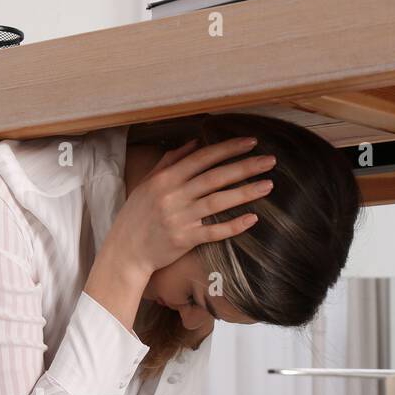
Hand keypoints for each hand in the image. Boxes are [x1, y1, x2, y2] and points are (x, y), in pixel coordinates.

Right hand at [102, 136, 274, 274]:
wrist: (125, 252)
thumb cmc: (136, 216)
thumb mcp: (147, 184)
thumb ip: (169, 162)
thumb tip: (193, 143)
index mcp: (165, 179)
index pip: (202, 158)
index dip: (228, 149)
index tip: (251, 142)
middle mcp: (174, 196)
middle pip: (215, 177)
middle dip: (244, 166)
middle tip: (270, 160)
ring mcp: (180, 218)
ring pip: (218, 202)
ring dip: (245, 192)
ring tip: (268, 184)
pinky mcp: (185, 240)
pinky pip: (214, 231)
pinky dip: (233, 225)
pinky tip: (252, 219)